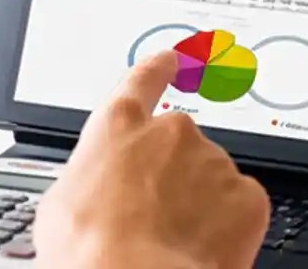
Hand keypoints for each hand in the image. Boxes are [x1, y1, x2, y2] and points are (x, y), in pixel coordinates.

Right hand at [35, 51, 269, 268]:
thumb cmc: (88, 247)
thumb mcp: (61, 202)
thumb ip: (90, 176)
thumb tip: (96, 190)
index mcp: (119, 125)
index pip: (145, 79)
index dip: (161, 68)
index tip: (175, 59)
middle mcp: (171, 132)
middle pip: (180, 145)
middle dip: (174, 175)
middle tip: (154, 217)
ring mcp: (212, 161)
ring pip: (212, 179)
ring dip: (199, 205)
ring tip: (172, 242)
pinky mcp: (246, 196)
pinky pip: (241, 207)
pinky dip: (228, 227)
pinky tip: (201, 248)